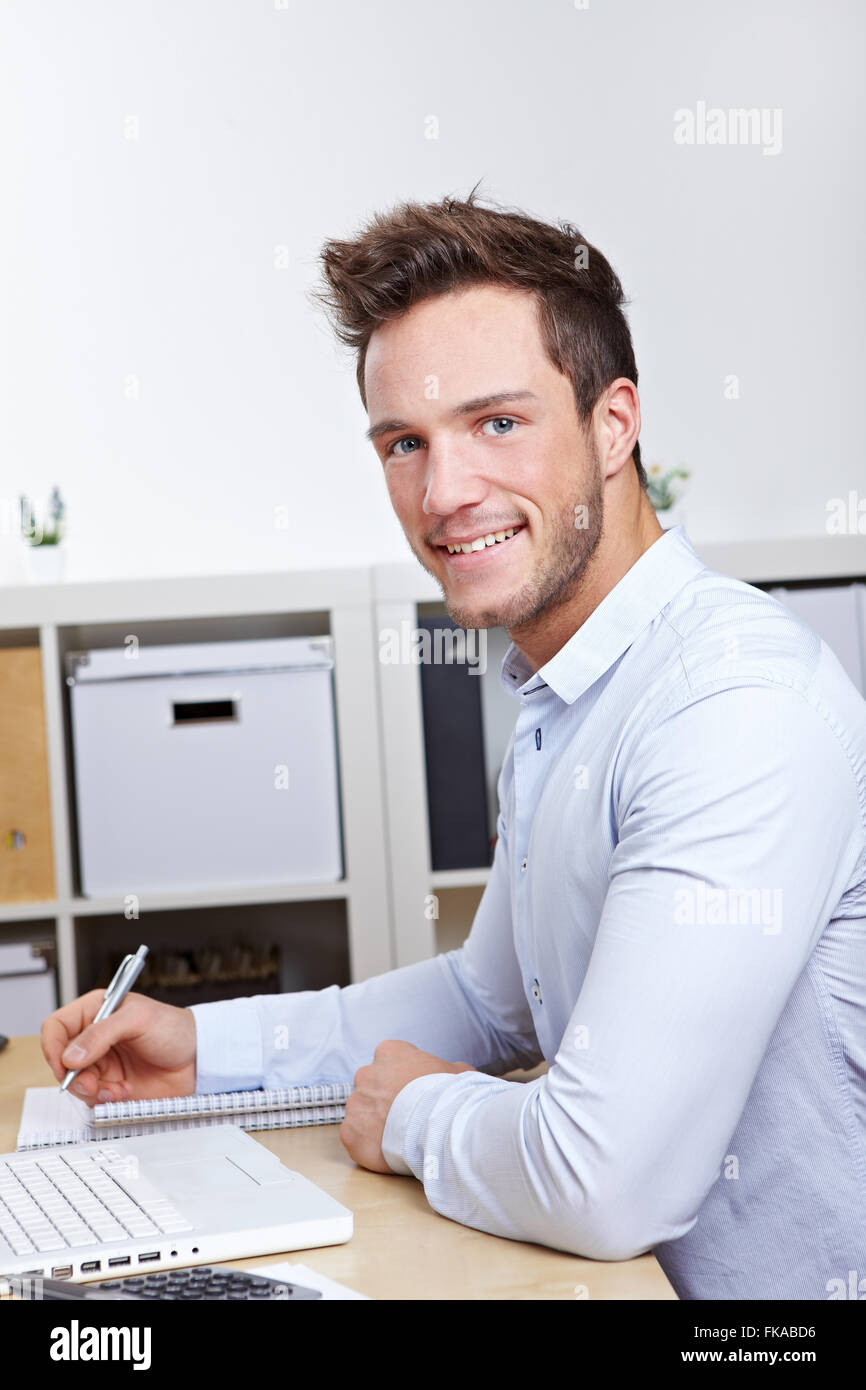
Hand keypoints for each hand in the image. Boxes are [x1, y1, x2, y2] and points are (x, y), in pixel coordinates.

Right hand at [41, 990, 196, 1105]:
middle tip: (93, 1084)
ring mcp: (101, 1063)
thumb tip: (71, 1056)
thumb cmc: (174, 1029)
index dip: (53, 1046)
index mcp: (95, 1011)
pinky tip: (124, 1092)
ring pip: (74, 1083)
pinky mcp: (110, 1085)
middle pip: (60, 1060)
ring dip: (91, 1091)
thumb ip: (102, 1034)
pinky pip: (92, 1098)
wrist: (198, 1059)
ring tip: (116, 1089)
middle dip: (74, 1076)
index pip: (57, 1027)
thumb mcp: (139, 1019)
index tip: (64, 1064)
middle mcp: (94, 1038)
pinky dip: (104, 1099)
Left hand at [339, 1039, 474, 1173]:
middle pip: (371, 1087)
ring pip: (361, 1112)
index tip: (412, 1094)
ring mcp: (356, 1103)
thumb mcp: (458, 1072)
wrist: (440, 1127)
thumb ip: (448, 1068)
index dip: (401, 1080)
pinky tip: (386, 1149)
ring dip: (374, 1123)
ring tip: (398, 1137)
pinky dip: (366, 1144)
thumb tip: (455, 1072)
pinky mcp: (350, 1132)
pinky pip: (353, 1137)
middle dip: (384, 1100)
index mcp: (389, 1052)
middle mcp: (366, 1074)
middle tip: (405, 1117)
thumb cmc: (451, 1096)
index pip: (388, 1062)